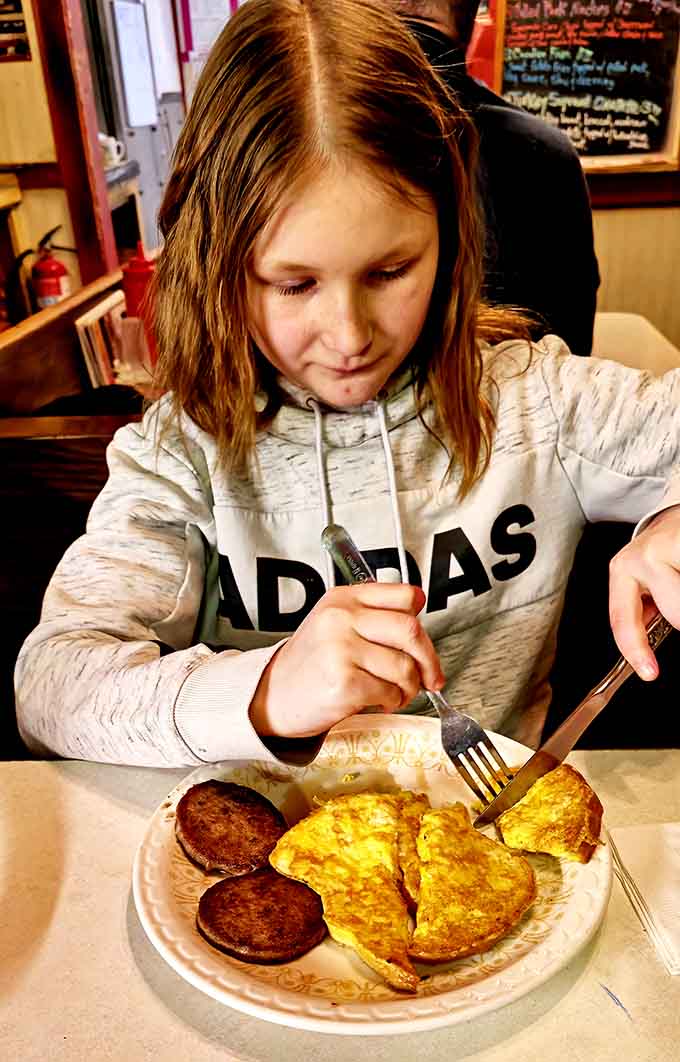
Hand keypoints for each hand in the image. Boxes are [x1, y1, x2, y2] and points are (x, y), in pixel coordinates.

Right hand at [249, 583, 444, 738]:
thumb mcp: (335, 624)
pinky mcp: (343, 682)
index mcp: (343, 598)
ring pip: (405, 666)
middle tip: (429, 676)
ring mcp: (341, 649)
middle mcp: (341, 618)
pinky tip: (379, 700)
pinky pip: (389, 691)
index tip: (423, 641)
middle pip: (411, 629)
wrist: (273, 695)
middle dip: (428, 659)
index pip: (404, 595)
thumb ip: (373, 616)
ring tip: (395, 692)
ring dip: (409, 687)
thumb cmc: (310, 663)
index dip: (422, 621)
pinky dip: (391, 701)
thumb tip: (419, 618)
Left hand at [608, 506, 679, 678]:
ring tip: (677, 584)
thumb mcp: (643, 581)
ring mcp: (670, 548)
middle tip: (676, 605)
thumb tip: (646, 648)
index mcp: (623, 570)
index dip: (635, 650)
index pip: (622, 619)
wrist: (676, 516)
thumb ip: (644, 610)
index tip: (648, 673)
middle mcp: (642, 557)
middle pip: (675, 614)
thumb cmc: (661, 552)